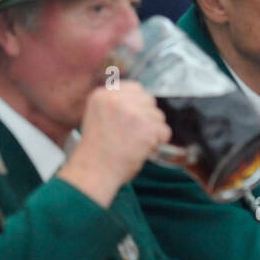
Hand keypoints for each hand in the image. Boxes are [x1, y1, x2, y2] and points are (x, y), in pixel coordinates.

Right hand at [59, 82, 169, 207]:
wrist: (94, 171)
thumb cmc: (96, 151)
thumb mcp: (98, 116)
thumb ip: (116, 105)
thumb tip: (143, 103)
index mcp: (102, 95)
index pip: (135, 88)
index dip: (139, 104)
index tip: (135, 118)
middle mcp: (117, 99)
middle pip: (149, 100)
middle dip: (147, 117)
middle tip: (135, 134)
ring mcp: (133, 112)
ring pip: (158, 116)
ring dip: (152, 130)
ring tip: (135, 143)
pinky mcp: (147, 127)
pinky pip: (164, 131)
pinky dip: (158, 142)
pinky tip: (143, 149)